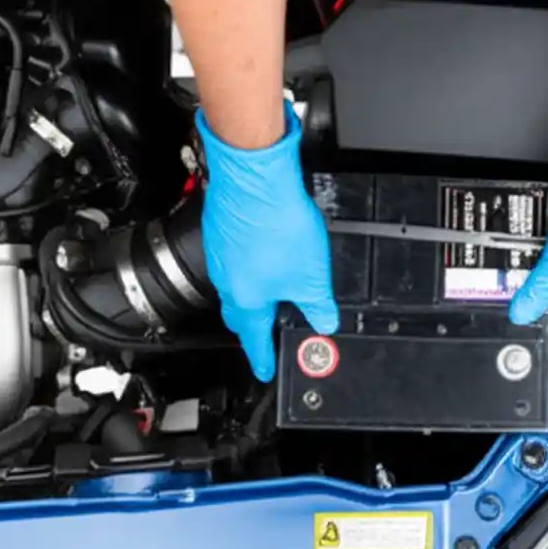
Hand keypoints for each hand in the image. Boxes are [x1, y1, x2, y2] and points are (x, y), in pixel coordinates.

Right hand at [198, 100, 338, 380]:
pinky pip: (234, 260)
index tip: (264, 370)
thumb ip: (318, 304)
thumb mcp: (312, 276)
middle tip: (263, 336)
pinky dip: (248, 267)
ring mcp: (222, 254)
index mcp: (249, 300)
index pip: (254, 340)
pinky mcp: (223, 230)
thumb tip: (325, 323)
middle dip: (252, 328)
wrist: (255, 178)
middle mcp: (228, 280)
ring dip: (252, 294)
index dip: (262, 358)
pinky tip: (264, 256)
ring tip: (270, 295)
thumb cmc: (277, 225)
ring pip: (235, 285)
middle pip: (239, 314)